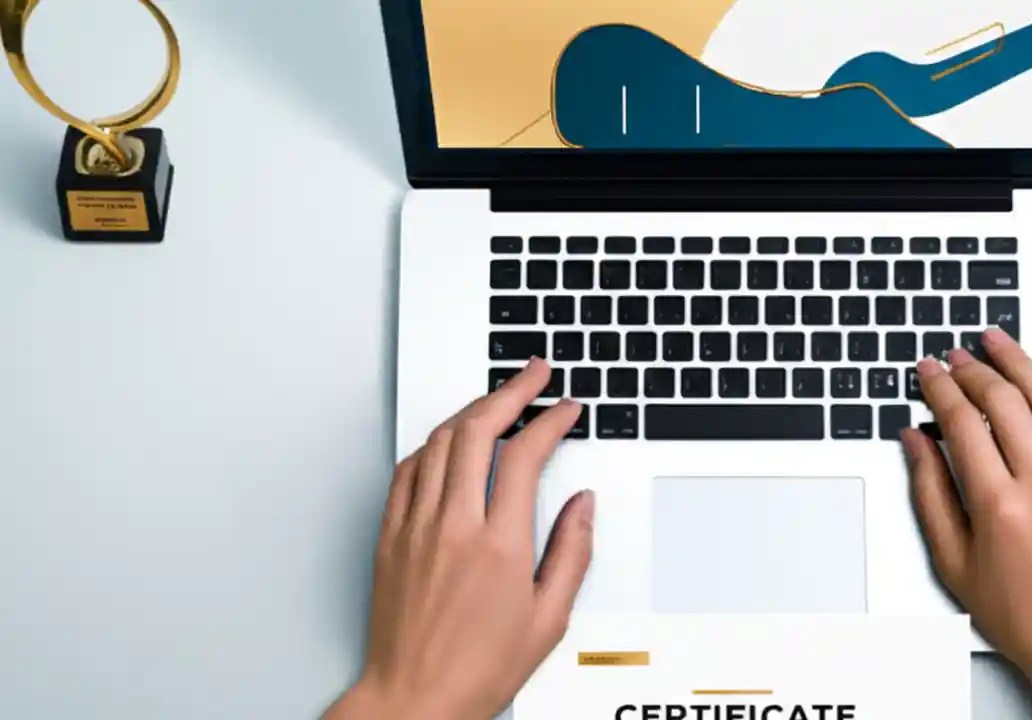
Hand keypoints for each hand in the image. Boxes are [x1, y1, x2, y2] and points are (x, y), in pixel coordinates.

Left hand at [325, 358, 592, 719]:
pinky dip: (433, 444)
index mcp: (499, 546)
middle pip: (478, 430)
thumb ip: (571, 553)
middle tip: (533, 374)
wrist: (413, 699)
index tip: (565, 409)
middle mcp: (453, 527)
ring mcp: (416, 527)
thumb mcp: (548, 618)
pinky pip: (407, 470)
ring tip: (496, 399)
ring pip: (439, 442)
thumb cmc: (477, 668)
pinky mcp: (390, 536)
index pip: (524, 456)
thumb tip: (581, 504)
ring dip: (471, 409)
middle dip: (511, 390)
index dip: (549, 420)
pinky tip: (449, 441)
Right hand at [902, 329, 1031, 719]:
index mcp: (998, 504)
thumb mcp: (953, 561)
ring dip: (1023, 364)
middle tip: (957, 355)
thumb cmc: (1021, 616)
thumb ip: (930, 494)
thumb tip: (915, 441)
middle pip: (1006, 400)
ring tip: (999, 343)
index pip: (963, 421)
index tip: (929, 370)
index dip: (941, 387)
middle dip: (974, 369)